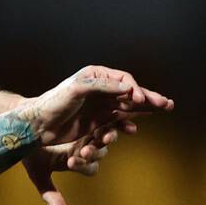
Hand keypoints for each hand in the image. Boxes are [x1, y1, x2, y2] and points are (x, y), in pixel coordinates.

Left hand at [20, 66, 172, 152]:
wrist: (37, 124)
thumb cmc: (53, 103)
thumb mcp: (76, 90)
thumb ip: (101, 87)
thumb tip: (127, 87)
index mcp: (95, 75)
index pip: (122, 80)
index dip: (133, 89)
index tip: (138, 100)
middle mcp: (100, 88)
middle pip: (129, 92)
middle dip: (149, 98)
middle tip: (168, 104)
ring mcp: (99, 105)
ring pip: (127, 107)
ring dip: (144, 110)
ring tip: (161, 111)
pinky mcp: (96, 121)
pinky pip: (117, 121)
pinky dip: (127, 124)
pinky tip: (134, 129)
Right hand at [24, 126, 116, 204]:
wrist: (25, 123)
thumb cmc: (31, 150)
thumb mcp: (37, 172)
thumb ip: (49, 192)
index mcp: (78, 162)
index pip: (89, 168)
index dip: (82, 166)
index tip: (70, 162)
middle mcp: (88, 149)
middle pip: (99, 153)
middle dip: (94, 152)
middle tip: (85, 150)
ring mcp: (92, 132)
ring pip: (105, 137)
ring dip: (106, 137)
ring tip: (102, 136)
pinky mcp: (94, 116)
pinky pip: (108, 119)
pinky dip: (115, 121)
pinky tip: (114, 118)